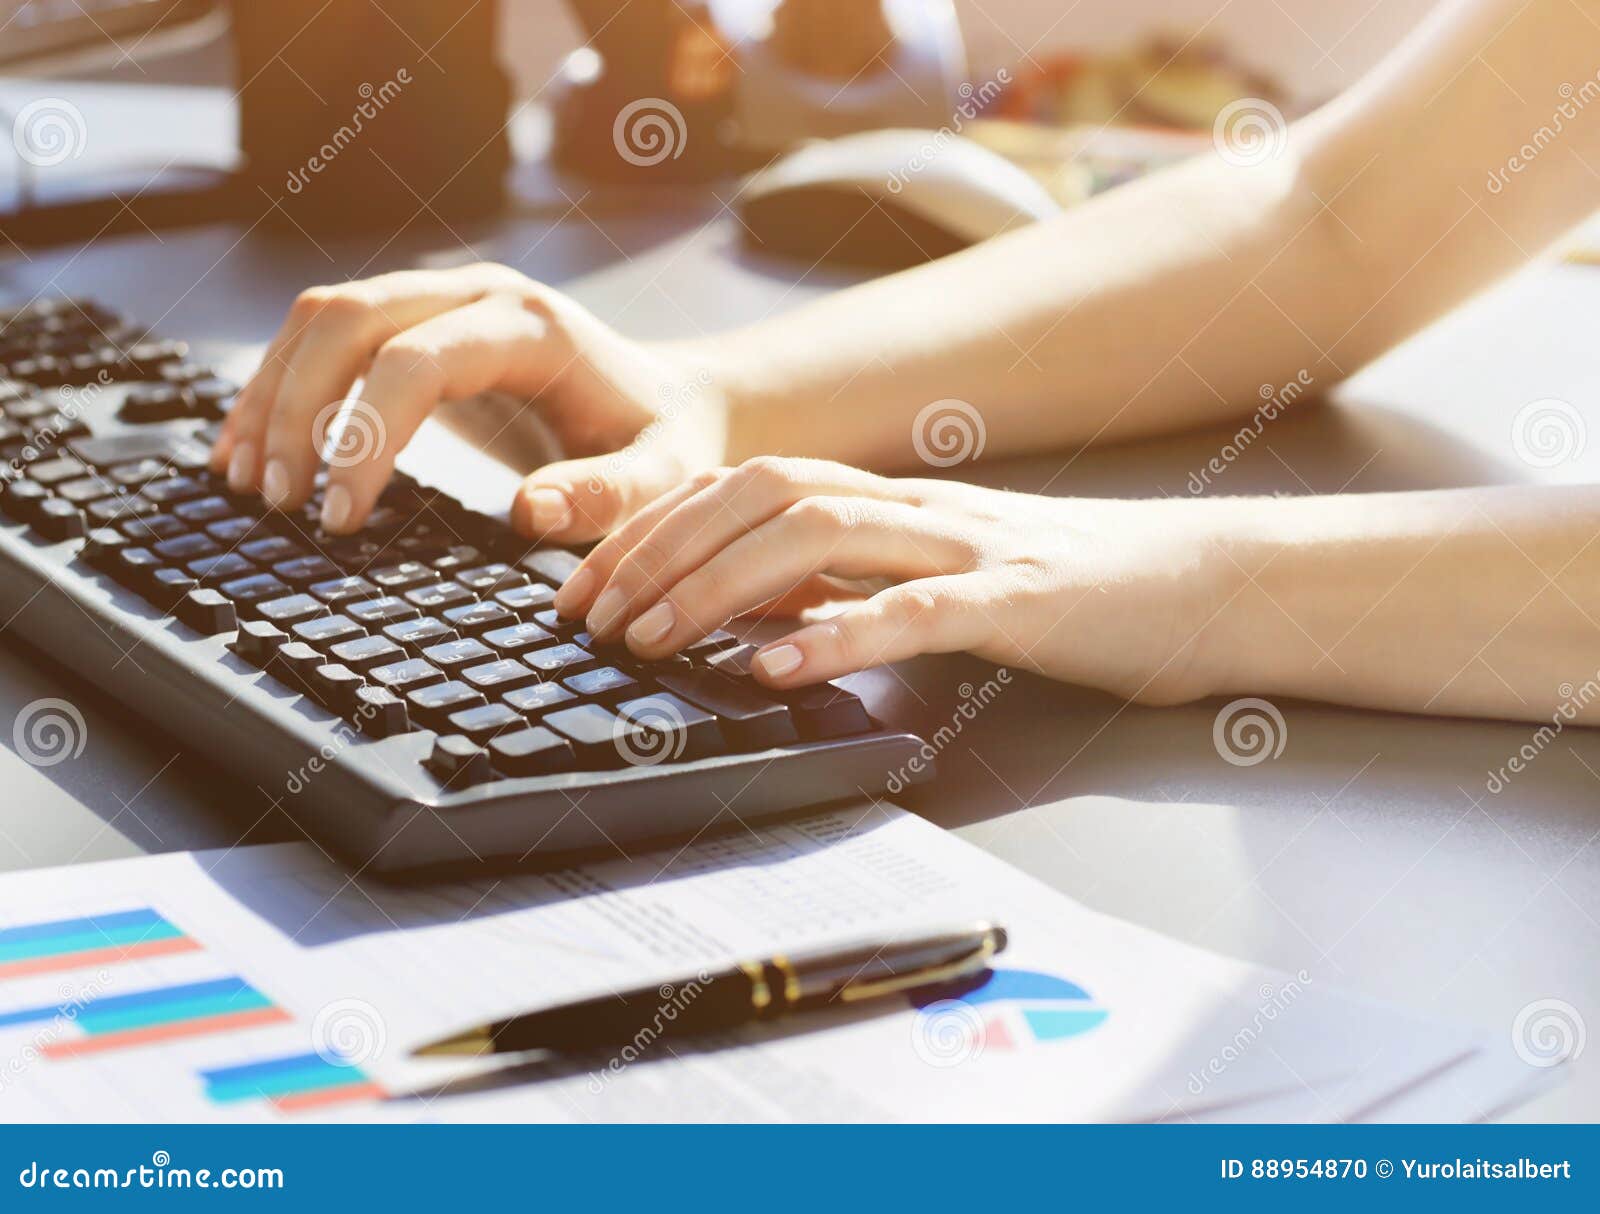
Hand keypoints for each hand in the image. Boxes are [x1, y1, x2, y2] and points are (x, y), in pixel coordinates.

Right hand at [208, 263, 727, 537]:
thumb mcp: (663, 477)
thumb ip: (610, 495)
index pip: (416, 360)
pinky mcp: (417, 330)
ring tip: (246, 482)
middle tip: (277, 498)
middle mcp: (477, 295)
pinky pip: (326, 338)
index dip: (364, 434)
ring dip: (272, 394)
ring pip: (322, 318)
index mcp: (532, 325)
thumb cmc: (666, 442)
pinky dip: (280, 388)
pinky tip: (251, 449)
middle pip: (348, 319)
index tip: (340, 516)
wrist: (672, 404)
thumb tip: (531, 511)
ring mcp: (442, 302)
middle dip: (296, 408)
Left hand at [553, 456, 1232, 703]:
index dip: (653, 528)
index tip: (584, 587)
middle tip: (592, 619)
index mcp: (890, 502)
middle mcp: (917, 507)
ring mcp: (969, 545)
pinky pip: (916, 608)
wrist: (1207, 585)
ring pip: (821, 535)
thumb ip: (847, 590)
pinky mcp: (1021, 600)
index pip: (745, 486)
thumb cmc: (1068, 592)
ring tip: (652, 639)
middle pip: (763, 492)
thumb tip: (746, 619)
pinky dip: (837, 634)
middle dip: (661, 551)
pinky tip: (773, 668)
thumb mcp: (933, 583)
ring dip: (721, 586)